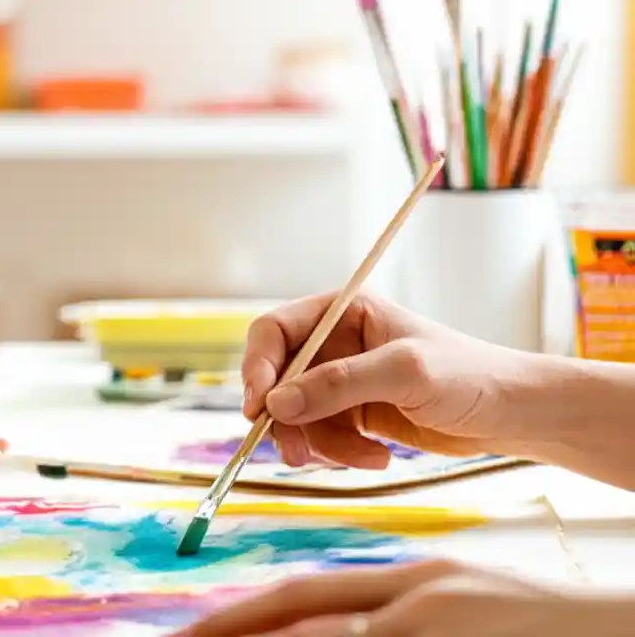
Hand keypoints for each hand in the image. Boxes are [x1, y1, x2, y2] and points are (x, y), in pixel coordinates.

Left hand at [173, 558, 630, 636]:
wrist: (611, 623)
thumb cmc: (534, 620)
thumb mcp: (457, 603)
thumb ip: (395, 611)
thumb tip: (332, 624)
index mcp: (407, 581)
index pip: (303, 595)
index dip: (243, 615)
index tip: (197, 632)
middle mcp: (411, 598)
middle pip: (299, 614)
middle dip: (235, 629)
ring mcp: (431, 622)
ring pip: (325, 635)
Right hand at [241, 293, 530, 468]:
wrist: (513, 415)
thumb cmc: (470, 375)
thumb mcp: (404, 373)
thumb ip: (338, 384)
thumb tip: (277, 403)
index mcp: (343, 313)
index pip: (274, 331)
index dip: (258, 366)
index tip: (259, 406)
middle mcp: (335, 344)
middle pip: (277, 379)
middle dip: (285, 418)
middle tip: (294, 452)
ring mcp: (343, 381)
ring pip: (297, 415)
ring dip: (320, 444)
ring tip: (365, 458)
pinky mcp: (354, 414)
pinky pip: (321, 436)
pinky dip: (340, 453)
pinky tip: (378, 457)